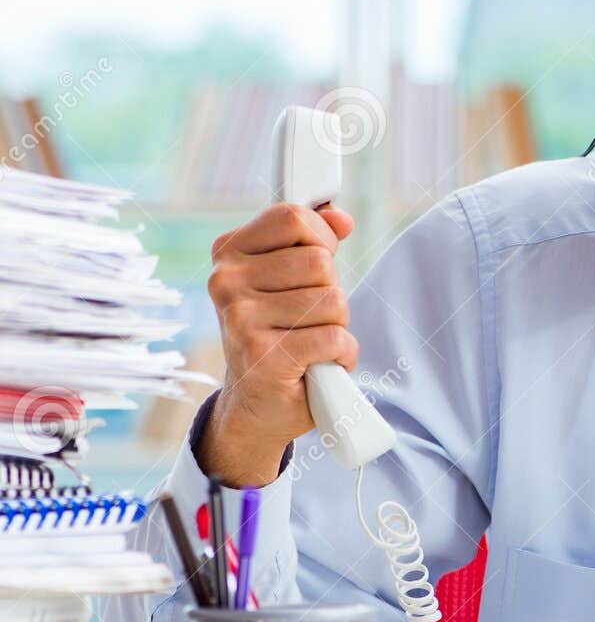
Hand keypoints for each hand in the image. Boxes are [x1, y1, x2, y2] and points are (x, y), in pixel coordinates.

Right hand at [198, 202, 359, 486]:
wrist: (255, 404)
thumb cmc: (276, 333)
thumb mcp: (288, 279)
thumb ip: (313, 240)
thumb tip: (341, 217)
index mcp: (228, 253)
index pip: (293, 218)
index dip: (321, 239)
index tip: (316, 264)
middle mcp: (226, 283)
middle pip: (320, 262)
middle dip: (330, 291)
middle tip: (306, 318)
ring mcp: (242, 320)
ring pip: (332, 301)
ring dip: (336, 326)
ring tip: (309, 341)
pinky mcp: (265, 357)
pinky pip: (335, 338)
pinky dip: (342, 354)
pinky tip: (319, 364)